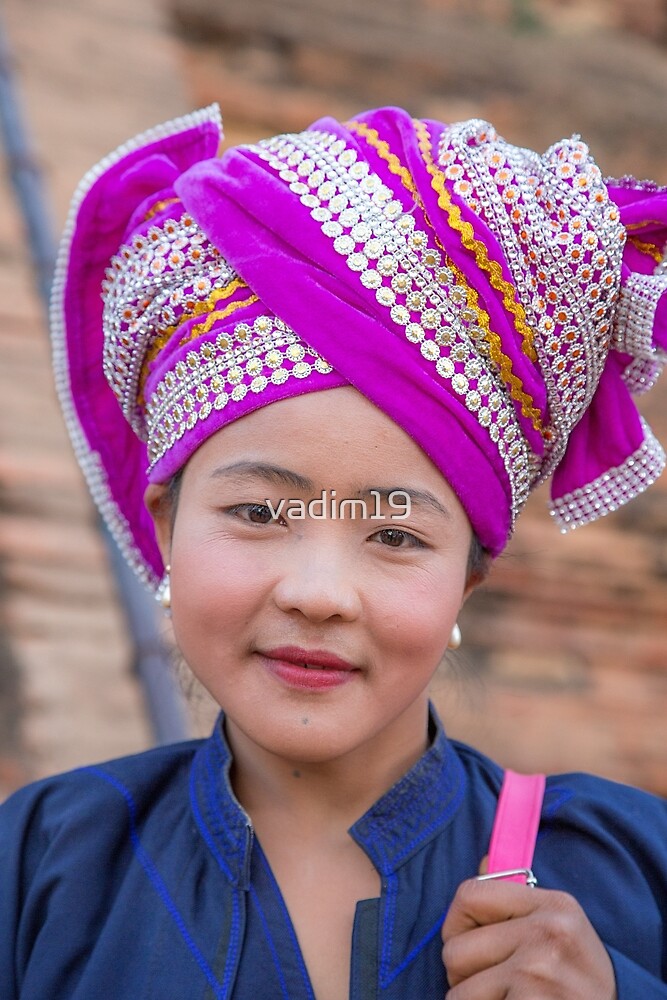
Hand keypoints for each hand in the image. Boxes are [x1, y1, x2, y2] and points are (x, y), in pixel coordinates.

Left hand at [441, 876, 616, 998]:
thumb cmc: (578, 981)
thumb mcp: (561, 930)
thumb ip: (517, 899)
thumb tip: (484, 861)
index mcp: (555, 905)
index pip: (469, 894)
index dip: (456, 924)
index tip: (467, 944)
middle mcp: (548, 933)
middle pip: (455, 948)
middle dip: (463, 974)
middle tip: (495, 986)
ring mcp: (539, 971)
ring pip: (460, 989)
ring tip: (508, 999)